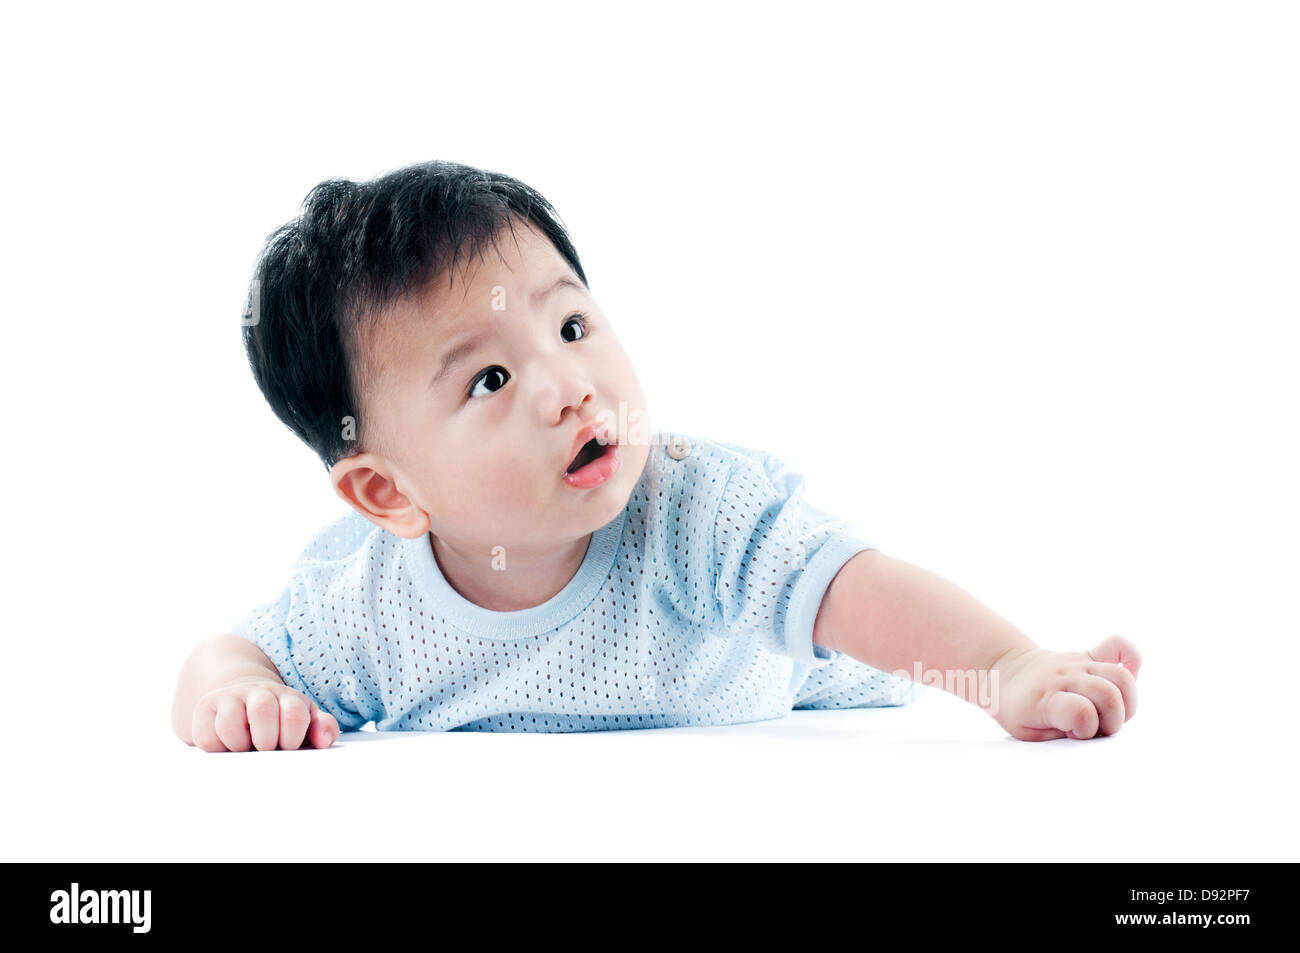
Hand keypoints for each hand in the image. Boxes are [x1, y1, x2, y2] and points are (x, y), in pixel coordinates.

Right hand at [191, 675, 339, 751]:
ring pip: (230, 724)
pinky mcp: (205, 708)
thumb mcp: (305, 720)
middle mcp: (259, 692)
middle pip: (262, 712)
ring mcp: (230, 697)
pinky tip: (227, 747)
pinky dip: (217, 748)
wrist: (242, 696)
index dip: (292, 739)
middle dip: (266, 740)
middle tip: (266, 749)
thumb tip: (323, 741)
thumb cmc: (279, 719)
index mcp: (288, 697)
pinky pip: (207, 735)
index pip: (294, 715)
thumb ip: (322, 728)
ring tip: (246, 749)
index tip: (288, 748)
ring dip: (239, 745)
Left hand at [988, 635, 1141, 740]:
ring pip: (1121, 677)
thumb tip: (1095, 730)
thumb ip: (1061, 735)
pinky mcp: (1088, 655)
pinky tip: (1127, 678)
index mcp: (1046, 698)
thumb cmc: (1017, 708)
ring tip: (1111, 711)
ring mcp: (1078, 663)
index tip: (1073, 733)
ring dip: (1126, 702)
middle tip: (1097, 728)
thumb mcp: (1028, 732)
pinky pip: (1119, 645)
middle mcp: (1065, 676)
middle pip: (1108, 695)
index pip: (1081, 713)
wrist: (1005, 672)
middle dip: (1112, 721)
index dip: (1085, 730)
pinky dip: (1132, 660)